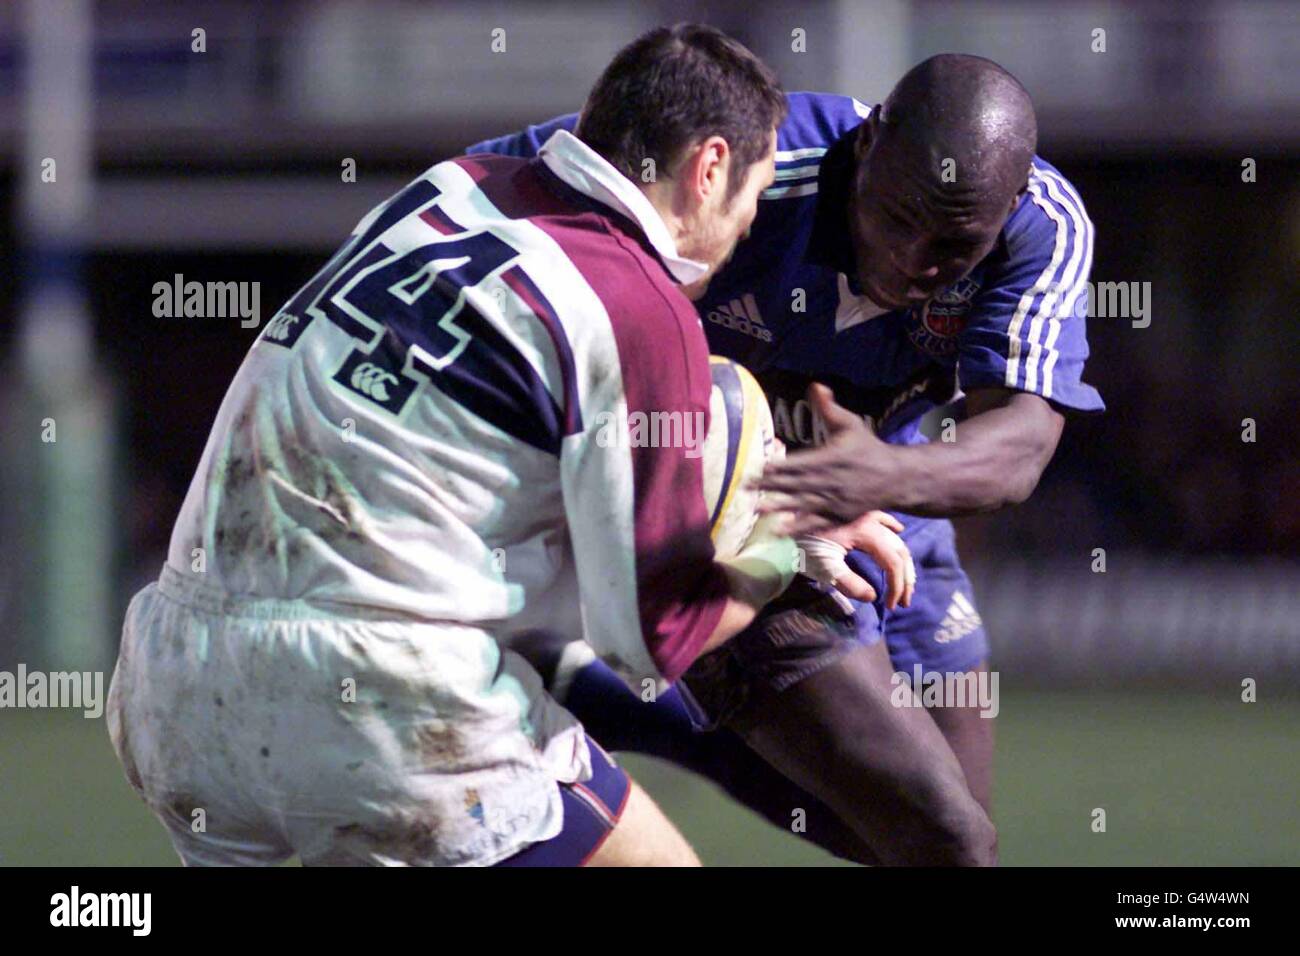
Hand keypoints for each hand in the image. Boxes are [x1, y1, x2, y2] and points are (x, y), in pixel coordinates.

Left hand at [757, 384, 897, 532]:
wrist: (896, 478)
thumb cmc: (867, 448)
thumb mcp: (850, 424)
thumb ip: (829, 408)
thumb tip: (815, 386)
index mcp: (833, 458)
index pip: (802, 463)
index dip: (781, 466)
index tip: (761, 466)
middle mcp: (833, 481)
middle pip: (797, 484)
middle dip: (771, 486)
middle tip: (746, 488)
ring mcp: (836, 502)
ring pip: (803, 505)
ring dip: (779, 508)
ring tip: (757, 510)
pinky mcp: (840, 517)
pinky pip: (817, 523)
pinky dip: (799, 528)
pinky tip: (780, 531)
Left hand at [799, 511, 914, 609]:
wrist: (785, 523)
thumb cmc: (803, 545)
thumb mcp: (824, 568)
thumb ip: (849, 583)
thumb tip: (873, 596)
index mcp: (866, 532)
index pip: (892, 562)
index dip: (896, 586)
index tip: (890, 606)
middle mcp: (871, 519)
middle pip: (899, 551)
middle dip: (905, 578)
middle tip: (904, 601)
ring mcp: (865, 514)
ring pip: (895, 538)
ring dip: (903, 561)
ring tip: (905, 581)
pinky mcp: (856, 513)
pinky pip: (883, 518)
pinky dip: (893, 529)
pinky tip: (899, 532)